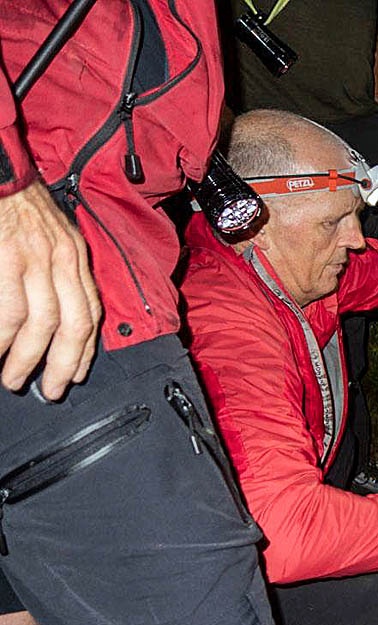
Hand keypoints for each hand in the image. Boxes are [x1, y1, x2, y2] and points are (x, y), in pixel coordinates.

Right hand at [0, 181, 99, 399]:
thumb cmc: (15, 203)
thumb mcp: (51, 234)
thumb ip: (57, 268)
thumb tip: (53, 312)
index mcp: (74, 254)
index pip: (90, 310)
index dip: (85, 348)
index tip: (76, 374)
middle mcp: (62, 258)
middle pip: (74, 323)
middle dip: (64, 363)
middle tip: (51, 390)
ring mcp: (35, 258)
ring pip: (42, 322)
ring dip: (28, 357)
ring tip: (14, 379)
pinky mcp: (8, 257)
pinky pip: (10, 309)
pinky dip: (3, 337)